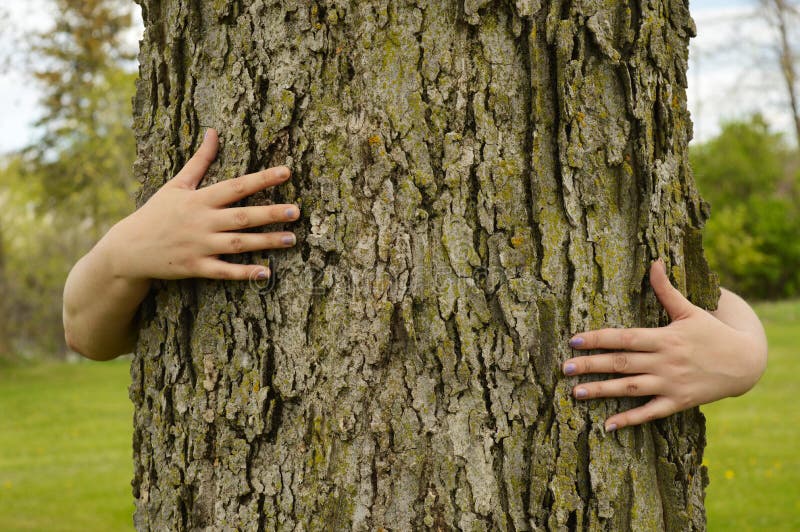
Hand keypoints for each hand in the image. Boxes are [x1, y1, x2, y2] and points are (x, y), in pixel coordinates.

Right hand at [101, 129, 298, 281]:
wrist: (128, 249)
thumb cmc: (156, 213)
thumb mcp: (176, 184)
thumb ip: (199, 161)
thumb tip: (214, 132)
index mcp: (199, 199)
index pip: (236, 186)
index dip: (262, 179)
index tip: (287, 172)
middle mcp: (201, 222)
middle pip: (242, 216)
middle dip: (270, 213)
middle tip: (297, 211)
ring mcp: (199, 246)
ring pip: (238, 244)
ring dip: (266, 242)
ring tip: (291, 238)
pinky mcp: (195, 267)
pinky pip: (224, 271)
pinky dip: (244, 273)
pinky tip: (266, 273)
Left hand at [562, 260, 766, 431]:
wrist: (745, 362)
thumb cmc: (712, 332)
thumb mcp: (690, 310)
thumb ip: (666, 290)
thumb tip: (654, 262)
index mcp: (664, 337)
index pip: (624, 337)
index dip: (598, 338)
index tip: (574, 340)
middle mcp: (665, 361)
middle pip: (621, 363)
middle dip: (591, 365)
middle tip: (564, 367)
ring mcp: (671, 384)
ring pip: (630, 388)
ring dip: (602, 391)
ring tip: (576, 392)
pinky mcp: (678, 402)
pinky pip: (650, 413)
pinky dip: (629, 420)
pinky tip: (607, 425)